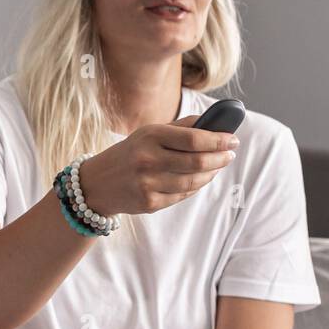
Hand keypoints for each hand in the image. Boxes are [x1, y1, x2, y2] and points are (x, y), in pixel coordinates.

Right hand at [79, 114, 238, 216]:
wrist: (96, 183)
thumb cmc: (129, 154)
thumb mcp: (148, 134)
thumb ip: (181, 128)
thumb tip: (215, 124)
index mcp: (150, 137)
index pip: (194, 139)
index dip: (218, 140)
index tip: (232, 140)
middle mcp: (148, 160)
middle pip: (197, 162)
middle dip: (220, 158)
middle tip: (230, 154)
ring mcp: (148, 184)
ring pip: (193, 181)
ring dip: (211, 174)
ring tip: (217, 166)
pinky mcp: (149, 203)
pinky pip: (182, 195)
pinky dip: (195, 187)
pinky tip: (199, 180)